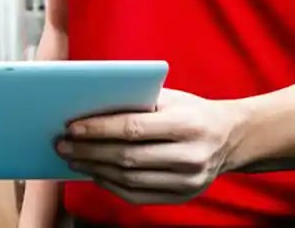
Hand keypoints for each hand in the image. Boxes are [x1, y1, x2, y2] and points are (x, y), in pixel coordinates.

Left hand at [54, 88, 245, 204]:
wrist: (232, 137)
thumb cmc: (192, 111)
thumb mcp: (170, 97)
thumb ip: (136, 101)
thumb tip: (88, 108)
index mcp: (187, 124)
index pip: (133, 128)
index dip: (99, 129)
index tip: (71, 127)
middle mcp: (190, 155)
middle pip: (128, 157)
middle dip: (89, 151)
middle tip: (62, 145)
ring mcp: (189, 181)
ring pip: (131, 180)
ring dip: (95, 169)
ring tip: (73, 159)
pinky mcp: (184, 197)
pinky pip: (140, 196)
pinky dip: (112, 186)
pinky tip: (95, 174)